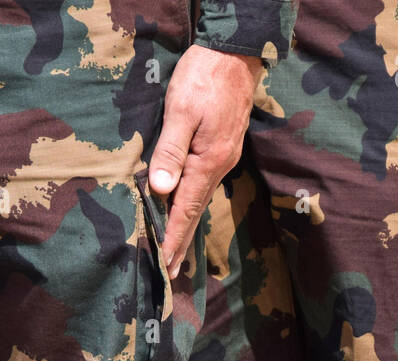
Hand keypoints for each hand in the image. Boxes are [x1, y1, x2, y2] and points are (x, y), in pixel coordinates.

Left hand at [149, 46, 261, 276]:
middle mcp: (219, 166)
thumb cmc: (205, 76)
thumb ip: (170, 151)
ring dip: (185, 226)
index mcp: (208, 162)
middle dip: (181, 242)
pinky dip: (192, 204)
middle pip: (195, 212)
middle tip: (169, 272)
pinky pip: (203, 184)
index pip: (185, 210)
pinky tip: (184, 210)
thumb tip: (161, 189)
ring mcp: (223, 158)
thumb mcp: (181, 111)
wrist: (236, 52)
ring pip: (200, 199)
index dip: (173, 238)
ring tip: (174, 250)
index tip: (164, 264)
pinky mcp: (222, 148)